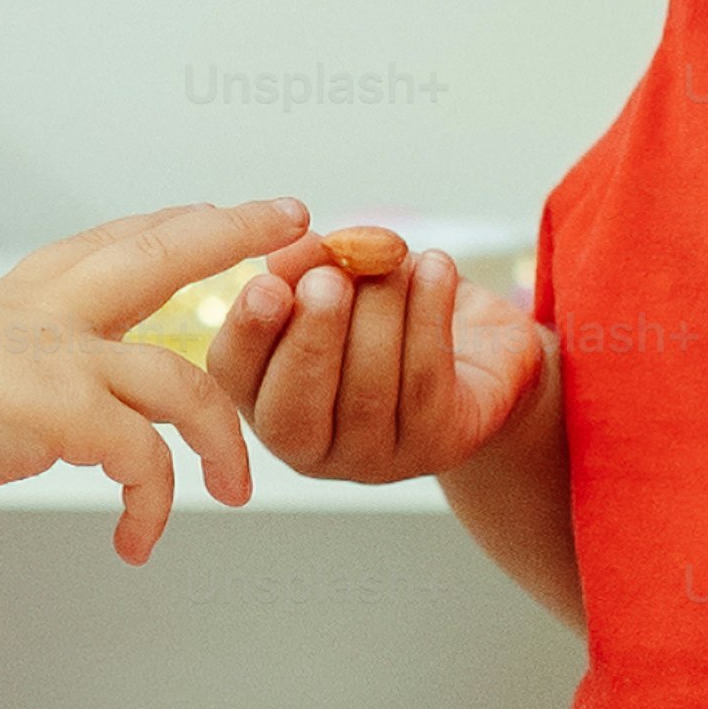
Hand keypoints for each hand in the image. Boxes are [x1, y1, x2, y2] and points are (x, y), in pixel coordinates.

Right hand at [0, 199, 298, 561]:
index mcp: (11, 300)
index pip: (103, 246)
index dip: (163, 226)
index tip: (207, 211)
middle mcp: (44, 313)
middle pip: (160, 252)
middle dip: (231, 232)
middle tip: (293, 219)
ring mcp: (58, 356)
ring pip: (181, 381)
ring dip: (221, 439)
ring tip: (240, 490)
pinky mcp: (64, 411)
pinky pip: (142, 462)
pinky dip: (152, 508)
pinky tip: (135, 543)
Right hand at [204, 232, 549, 484]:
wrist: (473, 343)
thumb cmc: (388, 309)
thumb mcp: (343, 274)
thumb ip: (309, 264)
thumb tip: (292, 249)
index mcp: (263, 396)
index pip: (234, 376)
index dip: (247, 333)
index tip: (268, 284)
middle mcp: (309, 445)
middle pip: (293, 408)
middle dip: (311, 336)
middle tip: (329, 278)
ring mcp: (372, 458)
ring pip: (366, 393)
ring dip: (380, 312)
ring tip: (396, 257)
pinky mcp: (435, 448)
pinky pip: (425, 382)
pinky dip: (429, 316)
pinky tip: (436, 268)